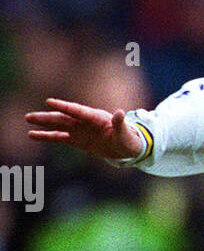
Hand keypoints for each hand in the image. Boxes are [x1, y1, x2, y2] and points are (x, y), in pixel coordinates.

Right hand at [24, 100, 143, 160]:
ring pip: (58, 125)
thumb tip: (119, 113)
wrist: (127, 148)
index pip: (77, 111)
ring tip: (28, 120)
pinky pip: (59, 137)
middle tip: (29, 116)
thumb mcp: (126, 134)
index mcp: (96, 118)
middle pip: (63, 118)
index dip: (64, 107)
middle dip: (47, 117)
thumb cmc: (128, 139)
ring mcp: (79, 130)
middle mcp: (85, 122)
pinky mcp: (77, 140)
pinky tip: (33, 134)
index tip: (49, 102)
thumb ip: (120, 124)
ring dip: (43, 123)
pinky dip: (47, 136)